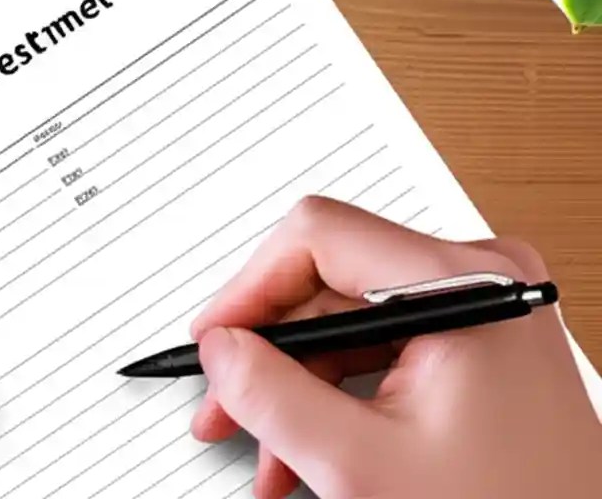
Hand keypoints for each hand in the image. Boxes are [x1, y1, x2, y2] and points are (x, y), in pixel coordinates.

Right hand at [190, 196, 601, 498]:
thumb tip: (222, 350)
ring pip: (345, 321)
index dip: (249, 289)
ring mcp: (480, 306)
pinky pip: (378, 344)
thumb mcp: (364, 461)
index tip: (215, 339)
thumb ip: (274, 398)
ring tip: (268, 452)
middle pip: (326, 282)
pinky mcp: (475, 337)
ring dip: (296, 386)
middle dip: (268, 355)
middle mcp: (479, 277)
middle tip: (224, 405)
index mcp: (464, 282)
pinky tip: (307, 444)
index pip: (318, 235)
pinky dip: (336, 392)